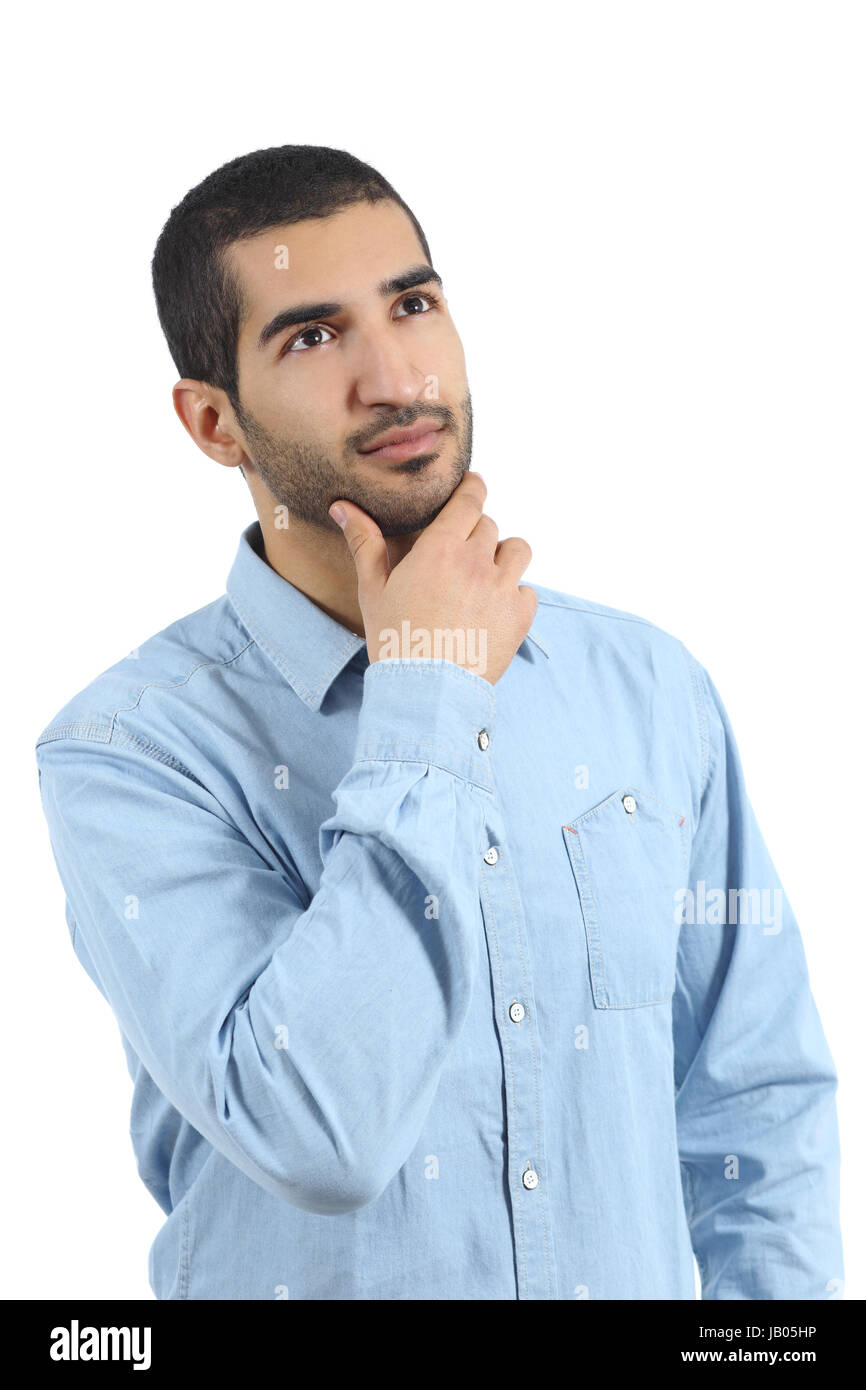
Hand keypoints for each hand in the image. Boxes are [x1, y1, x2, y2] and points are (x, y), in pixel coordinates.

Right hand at [329, 472, 536, 684]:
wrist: (427, 692)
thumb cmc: (395, 641)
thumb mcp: (374, 590)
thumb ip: (365, 543)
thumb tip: (343, 507)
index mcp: (441, 548)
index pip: (470, 499)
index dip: (473, 488)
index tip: (472, 486)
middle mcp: (477, 561)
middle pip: (489, 525)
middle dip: (476, 533)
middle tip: (460, 555)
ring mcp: (503, 588)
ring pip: (517, 550)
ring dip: (504, 556)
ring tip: (485, 576)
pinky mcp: (520, 616)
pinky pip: (529, 590)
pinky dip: (516, 594)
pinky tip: (495, 610)